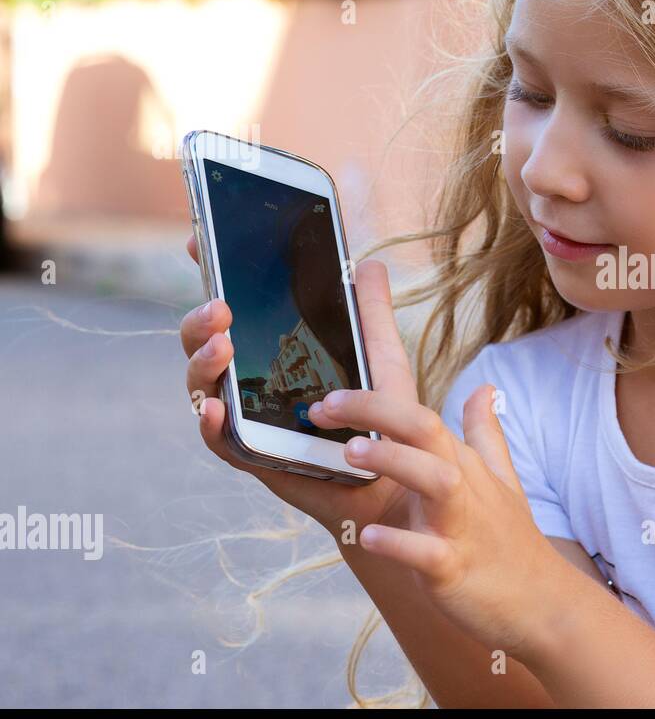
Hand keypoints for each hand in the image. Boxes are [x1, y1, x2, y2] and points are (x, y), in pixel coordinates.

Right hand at [179, 235, 413, 533]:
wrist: (396, 479)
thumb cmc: (384, 418)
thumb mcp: (380, 357)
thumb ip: (370, 313)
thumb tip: (370, 262)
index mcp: (271, 348)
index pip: (230, 306)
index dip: (209, 272)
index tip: (195, 240)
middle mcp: (249, 378)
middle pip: (203, 342)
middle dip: (200, 320)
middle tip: (220, 306)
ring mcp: (246, 415)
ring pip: (201, 385)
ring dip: (202, 362)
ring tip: (222, 345)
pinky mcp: (252, 454)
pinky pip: (218, 439)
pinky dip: (208, 422)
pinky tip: (213, 405)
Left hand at [311, 378, 575, 661]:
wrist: (544, 604)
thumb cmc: (512, 542)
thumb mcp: (503, 479)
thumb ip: (485, 433)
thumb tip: (485, 390)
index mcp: (464, 464)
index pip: (420, 416)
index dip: (373, 400)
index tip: (328, 399)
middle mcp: (463, 487)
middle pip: (427, 431)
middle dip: (377, 410)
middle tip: (325, 405)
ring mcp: (461, 527)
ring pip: (435, 481)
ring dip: (395, 462)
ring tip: (350, 452)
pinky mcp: (456, 570)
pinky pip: (428, 553)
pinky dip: (400, 543)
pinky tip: (369, 536)